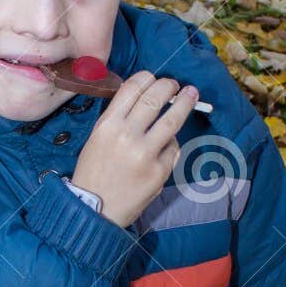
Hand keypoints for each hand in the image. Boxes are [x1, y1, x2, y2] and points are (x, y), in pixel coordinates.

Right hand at [71, 71, 199, 228]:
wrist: (94, 209)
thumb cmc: (94, 172)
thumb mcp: (97, 139)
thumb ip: (119, 119)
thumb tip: (146, 99)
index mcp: (108, 125)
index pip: (132, 88)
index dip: (148, 78)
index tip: (156, 77)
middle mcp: (126, 135)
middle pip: (155, 98)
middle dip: (169, 86)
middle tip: (175, 85)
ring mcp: (145, 153)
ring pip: (172, 120)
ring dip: (185, 103)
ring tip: (191, 95)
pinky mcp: (159, 171)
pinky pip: (173, 148)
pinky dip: (172, 144)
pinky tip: (166, 146)